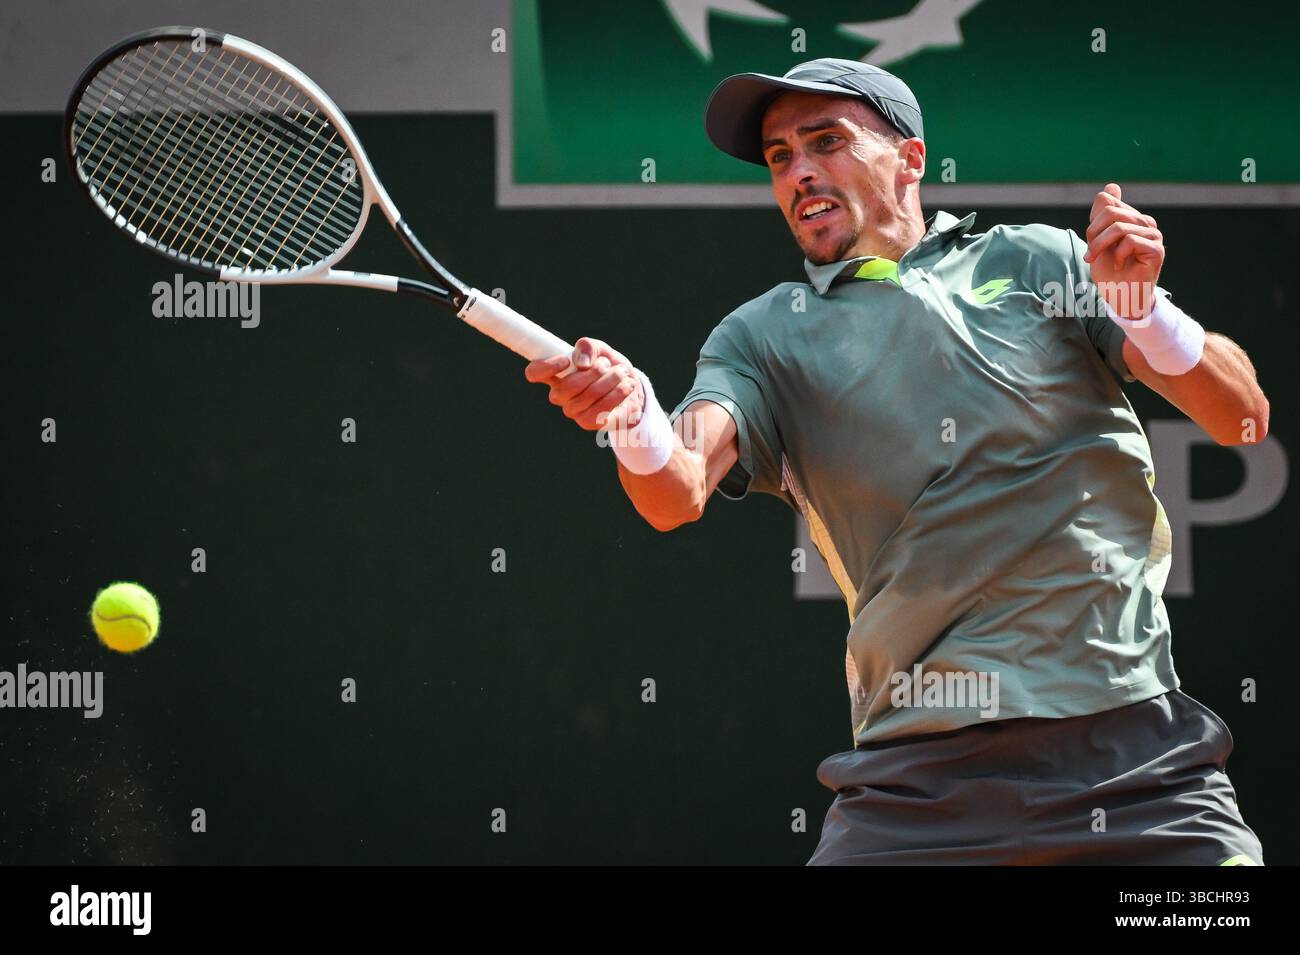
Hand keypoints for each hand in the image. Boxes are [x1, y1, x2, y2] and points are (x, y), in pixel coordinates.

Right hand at [524, 337, 644, 431]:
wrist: (630, 386)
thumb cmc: (609, 366)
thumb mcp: (600, 349)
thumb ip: (588, 347)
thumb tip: (582, 363)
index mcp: (556, 374)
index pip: (534, 372)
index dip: (546, 367)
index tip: (567, 361)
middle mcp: (560, 395)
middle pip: (566, 388)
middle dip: (593, 373)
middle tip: (607, 364)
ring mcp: (573, 411)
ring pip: (586, 398)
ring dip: (609, 382)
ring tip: (622, 372)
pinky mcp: (589, 422)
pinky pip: (600, 411)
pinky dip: (616, 395)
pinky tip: (625, 387)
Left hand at [1083, 183, 1164, 318]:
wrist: (1120, 298)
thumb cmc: (1109, 272)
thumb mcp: (1098, 240)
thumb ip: (1103, 215)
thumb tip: (1111, 186)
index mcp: (1133, 218)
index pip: (1106, 202)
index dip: (1092, 223)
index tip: (1091, 243)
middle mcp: (1146, 223)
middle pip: (1110, 212)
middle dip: (1094, 235)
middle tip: (1092, 255)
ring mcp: (1154, 235)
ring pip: (1119, 227)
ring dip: (1101, 246)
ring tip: (1102, 262)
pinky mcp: (1157, 249)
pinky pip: (1130, 240)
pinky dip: (1118, 255)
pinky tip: (1120, 266)